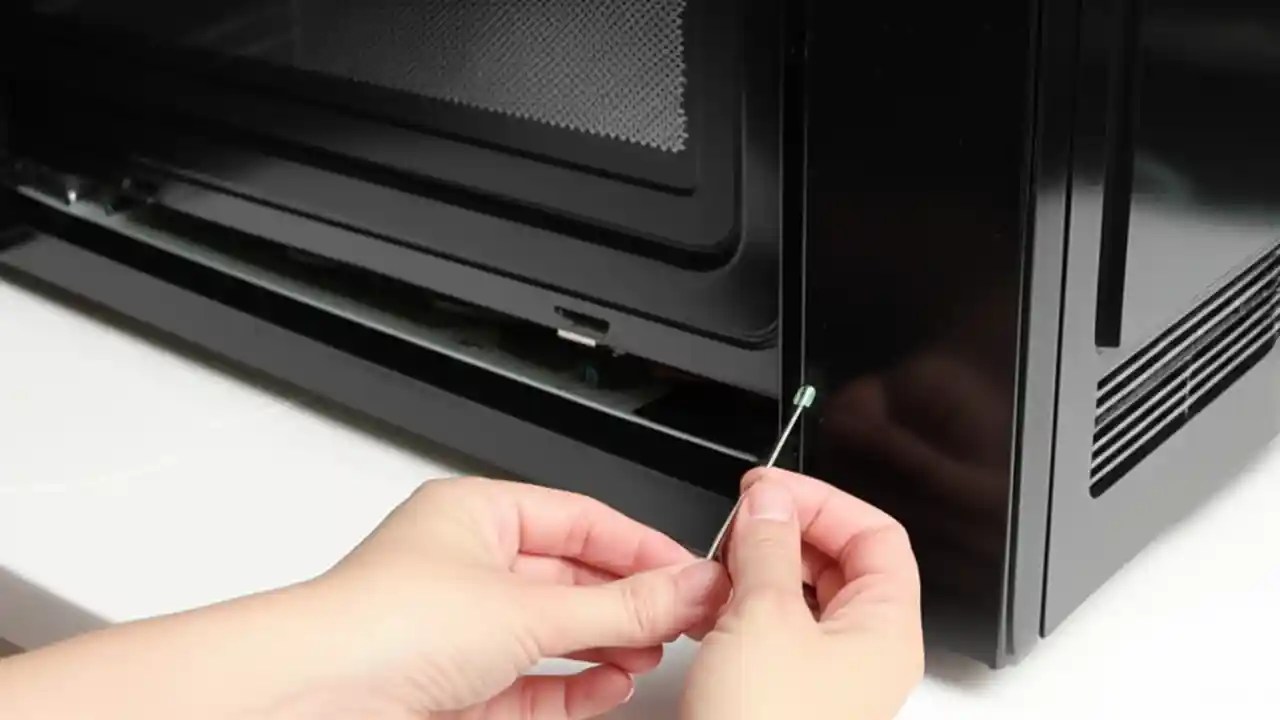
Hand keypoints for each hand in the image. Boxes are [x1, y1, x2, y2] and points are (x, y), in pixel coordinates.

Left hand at [301, 477, 730, 718]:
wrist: (310, 702)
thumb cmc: (382, 627)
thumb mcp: (528, 610)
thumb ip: (619, 606)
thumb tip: (687, 587)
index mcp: (476, 515)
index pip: (580, 519)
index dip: (641, 545)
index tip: (690, 571)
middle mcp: (465, 564)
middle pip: (570, 576)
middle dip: (628, 600)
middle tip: (686, 616)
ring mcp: (458, 627)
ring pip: (551, 630)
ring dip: (605, 644)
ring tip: (653, 650)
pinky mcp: (451, 684)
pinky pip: (529, 678)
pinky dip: (571, 684)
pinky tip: (610, 685)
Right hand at [682, 468, 923, 719]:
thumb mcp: (765, 620)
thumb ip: (769, 547)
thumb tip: (771, 501)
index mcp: (884, 630)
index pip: (876, 535)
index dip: (824, 500)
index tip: (771, 487)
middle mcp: (862, 654)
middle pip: (840, 562)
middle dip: (787, 531)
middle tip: (741, 518)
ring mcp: (823, 677)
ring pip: (801, 595)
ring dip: (758, 568)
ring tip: (719, 564)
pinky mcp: (781, 694)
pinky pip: (771, 631)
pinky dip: (741, 606)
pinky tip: (708, 605)